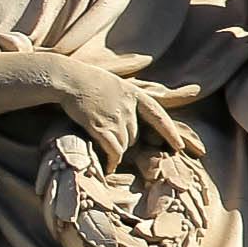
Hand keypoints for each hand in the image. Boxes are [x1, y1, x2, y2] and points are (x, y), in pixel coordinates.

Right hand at [55, 59, 200, 169]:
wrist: (68, 79)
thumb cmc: (88, 80)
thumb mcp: (116, 82)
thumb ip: (128, 98)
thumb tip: (138, 109)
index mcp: (135, 95)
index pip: (160, 116)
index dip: (171, 133)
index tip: (179, 147)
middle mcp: (129, 108)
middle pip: (136, 136)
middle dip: (127, 142)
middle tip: (111, 140)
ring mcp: (115, 118)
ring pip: (125, 145)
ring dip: (116, 150)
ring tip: (104, 149)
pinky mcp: (100, 127)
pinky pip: (113, 151)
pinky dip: (112, 161)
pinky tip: (109, 167)